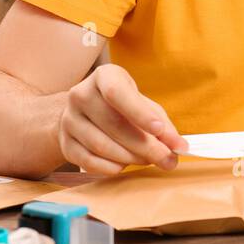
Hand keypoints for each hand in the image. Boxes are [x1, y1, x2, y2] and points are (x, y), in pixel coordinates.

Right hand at [60, 64, 187, 175]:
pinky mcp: (65, 143)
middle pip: (113, 124)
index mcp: (103, 76)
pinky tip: (124, 167)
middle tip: (167, 158)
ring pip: (101, 145)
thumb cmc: (120, 106)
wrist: (83, 113)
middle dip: (144, 145)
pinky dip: (110, 168)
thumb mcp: (142, 104)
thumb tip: (179, 147)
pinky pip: (88, 161)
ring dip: (130, 158)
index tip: (160, 130)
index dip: (139, 112)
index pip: (117, 92)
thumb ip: (162, 124)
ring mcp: (69, 119)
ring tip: (149, 161)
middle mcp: (80, 94)